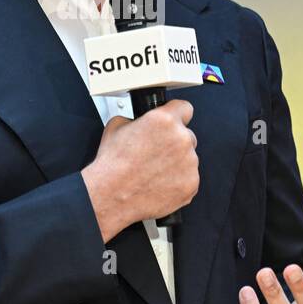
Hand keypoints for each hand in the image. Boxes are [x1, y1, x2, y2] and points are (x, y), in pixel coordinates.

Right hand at [80, 99, 199, 242]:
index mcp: (164, 120)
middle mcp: (181, 139)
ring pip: (189, 158)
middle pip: (187, 135)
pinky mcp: (191, 184)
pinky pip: (189, 178)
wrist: (111, 195)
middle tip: (156, 153)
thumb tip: (141, 121)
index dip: (177, 115)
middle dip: (175, 143)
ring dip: (176, 163)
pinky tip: (158, 183)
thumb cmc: (112, 164)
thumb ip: (138, 119)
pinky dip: (178, 181)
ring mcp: (189, 163)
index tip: (174, 121)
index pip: (185, 108)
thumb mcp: (117, 126)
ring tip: (153, 171)